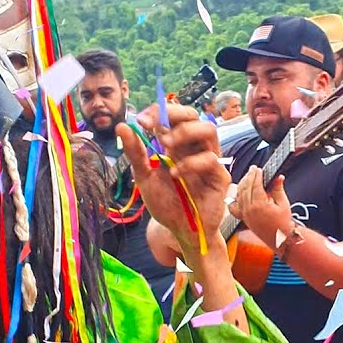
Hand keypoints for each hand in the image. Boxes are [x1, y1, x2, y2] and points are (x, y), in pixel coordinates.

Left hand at [117, 103, 229, 253]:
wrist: (180, 230)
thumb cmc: (166, 203)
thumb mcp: (144, 177)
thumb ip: (135, 153)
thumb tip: (122, 126)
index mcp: (177, 143)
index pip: (173, 115)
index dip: (158, 112)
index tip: (141, 121)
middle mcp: (195, 147)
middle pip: (194, 115)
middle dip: (175, 115)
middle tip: (157, 130)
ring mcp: (209, 160)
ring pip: (209, 129)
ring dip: (186, 133)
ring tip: (167, 147)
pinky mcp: (220, 176)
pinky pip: (211, 159)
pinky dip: (191, 163)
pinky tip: (176, 174)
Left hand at [229, 168, 294, 250]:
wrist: (281, 239)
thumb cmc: (283, 223)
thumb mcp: (283, 203)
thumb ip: (278, 188)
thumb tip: (278, 177)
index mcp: (259, 205)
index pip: (255, 185)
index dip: (256, 175)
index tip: (258, 169)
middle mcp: (249, 210)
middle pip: (245, 188)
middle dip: (249, 177)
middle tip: (253, 170)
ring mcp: (244, 214)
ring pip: (239, 195)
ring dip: (243, 184)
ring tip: (248, 177)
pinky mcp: (243, 218)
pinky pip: (234, 206)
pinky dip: (235, 198)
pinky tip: (238, 192)